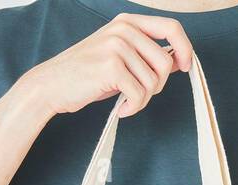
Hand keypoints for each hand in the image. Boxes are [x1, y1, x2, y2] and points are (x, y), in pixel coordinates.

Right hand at [17, 13, 193, 119]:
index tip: (186, 66)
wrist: (52, 85)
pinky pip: (140, 95)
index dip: (186, 48)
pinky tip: (121, 108)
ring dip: (143, 99)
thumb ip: (147, 54)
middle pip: (166, 62)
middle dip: (158, 86)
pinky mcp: (111, 66)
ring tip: (126, 100)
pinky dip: (133, 108)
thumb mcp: (120, 56)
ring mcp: (117, 46)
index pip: (172, 27)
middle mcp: (123, 29)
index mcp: (127, 23)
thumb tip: (180, 59)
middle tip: (138, 93)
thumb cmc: (87, 74)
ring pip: (154, 82)